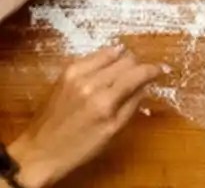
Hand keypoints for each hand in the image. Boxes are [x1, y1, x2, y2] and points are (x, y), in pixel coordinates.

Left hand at [8, 45, 162, 187]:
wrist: (40, 150)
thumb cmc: (79, 147)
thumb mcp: (112, 131)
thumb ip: (132, 104)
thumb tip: (146, 85)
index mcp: (105, 101)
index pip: (138, 73)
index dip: (154, 69)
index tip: (163, 69)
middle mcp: (90, 82)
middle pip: (126, 59)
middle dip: (138, 66)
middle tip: (142, 76)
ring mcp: (75, 74)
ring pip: (111, 53)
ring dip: (123, 59)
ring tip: (126, 70)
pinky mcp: (65, 72)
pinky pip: (93, 56)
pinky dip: (105, 59)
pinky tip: (108, 67)